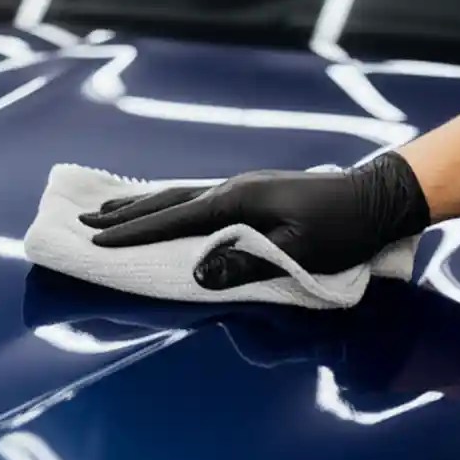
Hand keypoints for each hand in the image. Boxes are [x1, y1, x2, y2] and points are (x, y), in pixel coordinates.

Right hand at [79, 153, 430, 288]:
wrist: (376, 196)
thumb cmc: (343, 228)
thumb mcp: (300, 251)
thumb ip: (247, 263)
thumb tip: (197, 272)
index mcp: (236, 202)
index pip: (173, 220)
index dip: (133, 233)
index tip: (96, 239)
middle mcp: (229, 189)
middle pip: (164, 201)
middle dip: (122, 215)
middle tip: (82, 220)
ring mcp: (239, 187)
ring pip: (176, 195)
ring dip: (139, 205)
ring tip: (105, 210)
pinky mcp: (249, 192)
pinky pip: (192, 197)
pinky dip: (164, 203)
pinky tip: (158, 207)